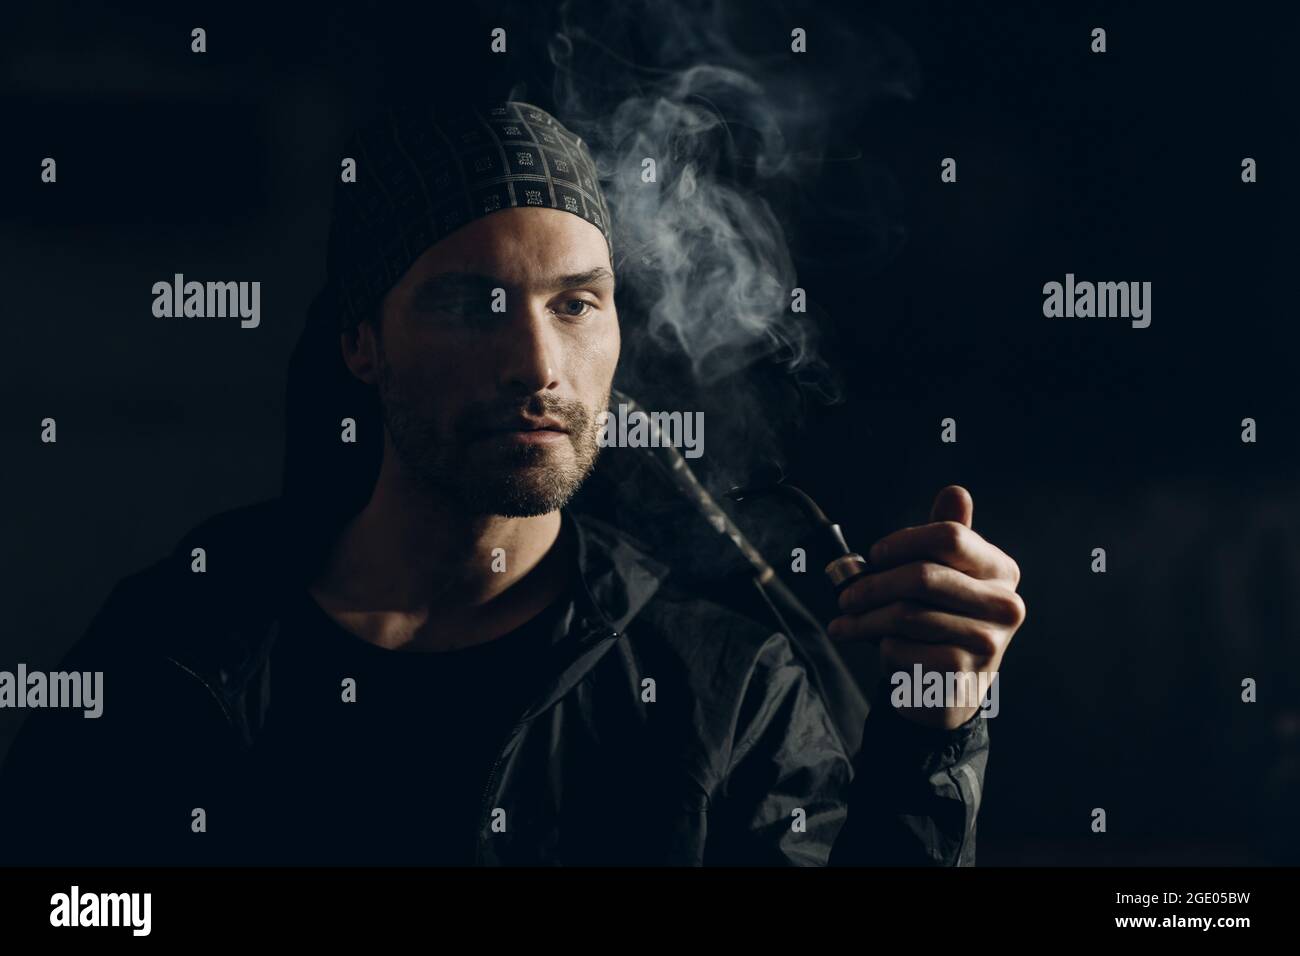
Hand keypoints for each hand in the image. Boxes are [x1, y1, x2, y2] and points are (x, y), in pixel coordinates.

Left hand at [827, 485, 1024, 728]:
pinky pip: (901, 648)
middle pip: (922, 575)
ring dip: (864, 620)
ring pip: (905, 614)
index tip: (874, 555)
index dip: (903, 541)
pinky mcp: (962, 674)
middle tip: (846, 598)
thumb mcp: (944, 576)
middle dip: (873, 585)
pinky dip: (881, 649)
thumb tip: (955, 492)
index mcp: (1000, 570)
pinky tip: (881, 652)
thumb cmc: (940, 624)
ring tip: (846, 624)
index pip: (950, 536)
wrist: (946, 692)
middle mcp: (1004, 604)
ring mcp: (988, 641)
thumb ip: (945, 537)